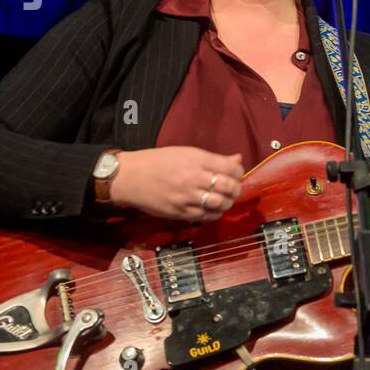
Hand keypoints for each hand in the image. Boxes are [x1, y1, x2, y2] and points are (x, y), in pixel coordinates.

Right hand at [108, 146, 244, 221]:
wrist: (130, 177)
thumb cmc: (157, 162)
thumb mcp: (186, 152)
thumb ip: (213, 159)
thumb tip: (237, 160)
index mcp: (196, 160)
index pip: (231, 169)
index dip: (239, 173)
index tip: (236, 174)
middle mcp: (194, 179)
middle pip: (229, 188)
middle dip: (236, 189)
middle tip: (233, 188)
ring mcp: (187, 198)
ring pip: (221, 204)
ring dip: (227, 202)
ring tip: (224, 199)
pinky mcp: (181, 212)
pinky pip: (207, 216)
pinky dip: (215, 213)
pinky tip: (213, 208)